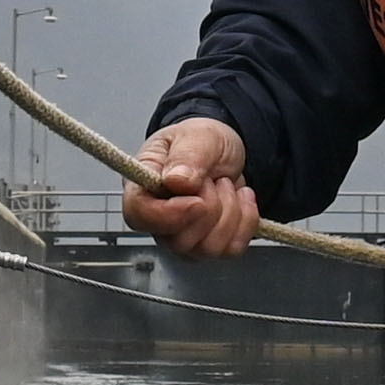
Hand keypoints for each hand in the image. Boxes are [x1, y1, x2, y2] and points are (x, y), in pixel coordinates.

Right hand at [124, 118, 259, 257]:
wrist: (223, 150)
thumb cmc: (200, 141)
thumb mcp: (196, 135)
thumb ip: (187, 155)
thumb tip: (176, 181)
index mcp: (143, 187)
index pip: (138, 215)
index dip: (168, 214)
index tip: (197, 200)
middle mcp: (159, 219)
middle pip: (178, 241)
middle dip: (209, 208)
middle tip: (213, 180)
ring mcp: (183, 236)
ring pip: (208, 249)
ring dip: (230, 212)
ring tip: (225, 184)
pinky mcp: (209, 244)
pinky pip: (232, 248)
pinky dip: (246, 220)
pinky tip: (240, 198)